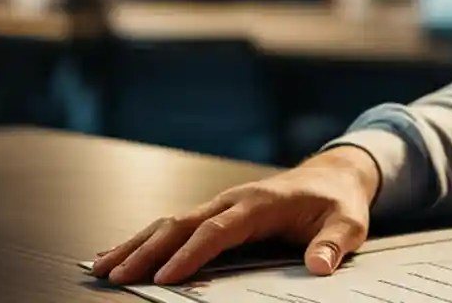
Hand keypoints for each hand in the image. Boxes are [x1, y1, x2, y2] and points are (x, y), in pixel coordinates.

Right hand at [91, 146, 380, 285]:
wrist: (334, 175)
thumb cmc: (338, 202)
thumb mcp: (348, 224)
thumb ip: (334, 244)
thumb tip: (320, 266)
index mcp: (261, 203)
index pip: (218, 230)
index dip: (191, 253)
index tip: (166, 277)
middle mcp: (234, 200)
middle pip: (181, 224)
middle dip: (147, 249)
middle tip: (115, 275)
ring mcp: (221, 204)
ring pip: (170, 222)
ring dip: (137, 243)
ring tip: (103, 266)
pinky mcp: (217, 212)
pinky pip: (176, 225)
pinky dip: (147, 239)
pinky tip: (121, 253)